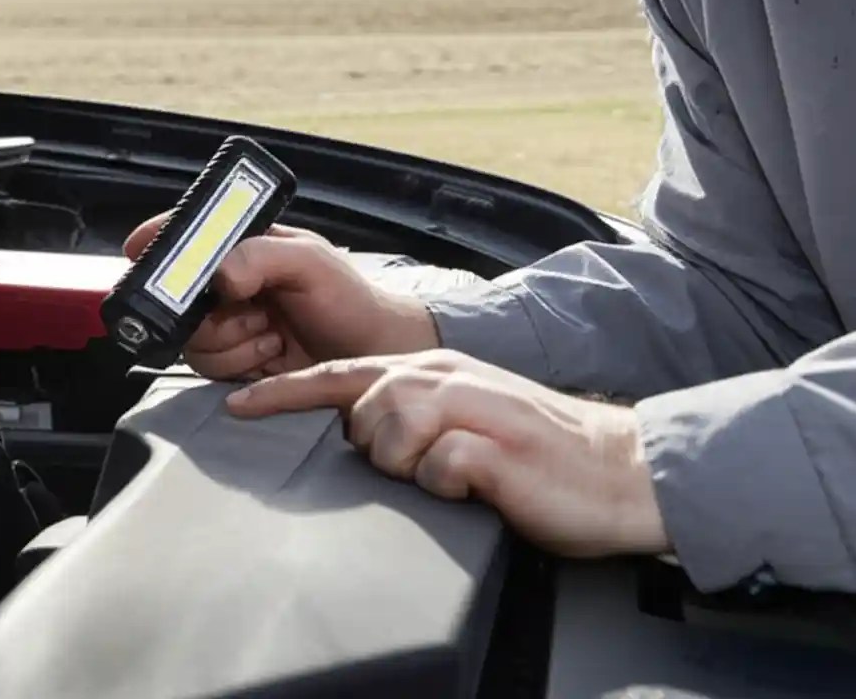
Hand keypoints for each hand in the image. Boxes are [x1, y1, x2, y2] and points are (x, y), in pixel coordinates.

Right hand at [123, 214, 439, 379]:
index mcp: (244, 247)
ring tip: (269, 335)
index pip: (186, 236)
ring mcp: (228, 323)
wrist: (372, 356)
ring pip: (188, 337)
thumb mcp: (311, 262)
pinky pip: (205, 366)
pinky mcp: (233, 359)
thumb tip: (219, 275)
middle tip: (250, 311)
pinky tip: (268, 356)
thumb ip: (262, 256)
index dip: (157, 241)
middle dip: (208, 312)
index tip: (139, 249)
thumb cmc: (350, 299)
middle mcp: (228, 284)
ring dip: (229, 342)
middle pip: (175, 297)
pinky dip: (236, 365)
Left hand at [225, 350, 669, 557]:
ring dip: (411, 468)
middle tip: (429, 466)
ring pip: (387, 435)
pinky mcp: (491, 447)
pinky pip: (435, 467)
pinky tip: (477, 486)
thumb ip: (411, 412)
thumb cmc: (538, 452)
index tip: (235, 406)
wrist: (620, 468)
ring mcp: (469, 408)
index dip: (284, 393)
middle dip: (375, 448)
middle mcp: (445, 378)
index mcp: (434, 370)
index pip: (339, 375)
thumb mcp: (466, 416)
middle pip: (358, 410)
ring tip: (457, 476)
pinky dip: (446, 486)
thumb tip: (357, 429)